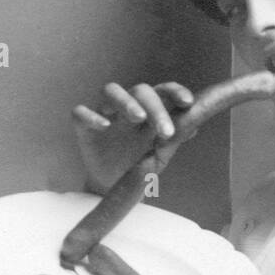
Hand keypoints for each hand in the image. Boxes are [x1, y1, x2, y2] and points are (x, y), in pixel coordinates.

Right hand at [71, 80, 194, 193]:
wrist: (113, 184)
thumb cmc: (138, 162)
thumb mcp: (160, 153)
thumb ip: (175, 138)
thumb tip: (194, 128)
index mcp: (149, 108)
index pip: (162, 90)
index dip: (175, 91)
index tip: (187, 103)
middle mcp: (127, 105)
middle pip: (140, 90)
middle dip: (155, 108)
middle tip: (166, 131)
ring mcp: (104, 112)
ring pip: (110, 90)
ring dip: (126, 101)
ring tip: (138, 118)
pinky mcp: (82, 126)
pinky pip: (80, 112)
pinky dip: (92, 116)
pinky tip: (105, 127)